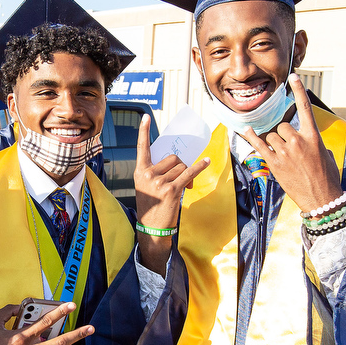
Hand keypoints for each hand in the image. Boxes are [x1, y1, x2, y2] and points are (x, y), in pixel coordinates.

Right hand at [133, 114, 209, 274]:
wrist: (152, 227)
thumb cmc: (152, 205)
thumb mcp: (147, 186)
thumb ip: (158, 171)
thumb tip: (181, 161)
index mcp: (140, 171)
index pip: (141, 148)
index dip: (143, 131)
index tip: (145, 117)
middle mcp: (147, 174)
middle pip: (172, 158)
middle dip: (180, 166)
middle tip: (180, 179)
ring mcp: (159, 182)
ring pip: (181, 166)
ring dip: (187, 175)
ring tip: (184, 186)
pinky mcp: (171, 190)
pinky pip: (189, 173)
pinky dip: (199, 167)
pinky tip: (206, 161)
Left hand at [238, 74, 342, 213]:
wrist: (322, 199)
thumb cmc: (326, 176)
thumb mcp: (324, 154)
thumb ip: (312, 141)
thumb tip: (302, 138)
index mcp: (313, 136)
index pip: (304, 108)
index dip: (299, 90)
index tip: (293, 77)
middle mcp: (298, 141)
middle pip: (282, 126)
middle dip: (283, 134)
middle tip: (290, 149)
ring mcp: (285, 153)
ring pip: (271, 136)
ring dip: (274, 142)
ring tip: (283, 156)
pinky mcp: (275, 164)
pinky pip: (259, 146)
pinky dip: (251, 138)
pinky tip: (246, 130)